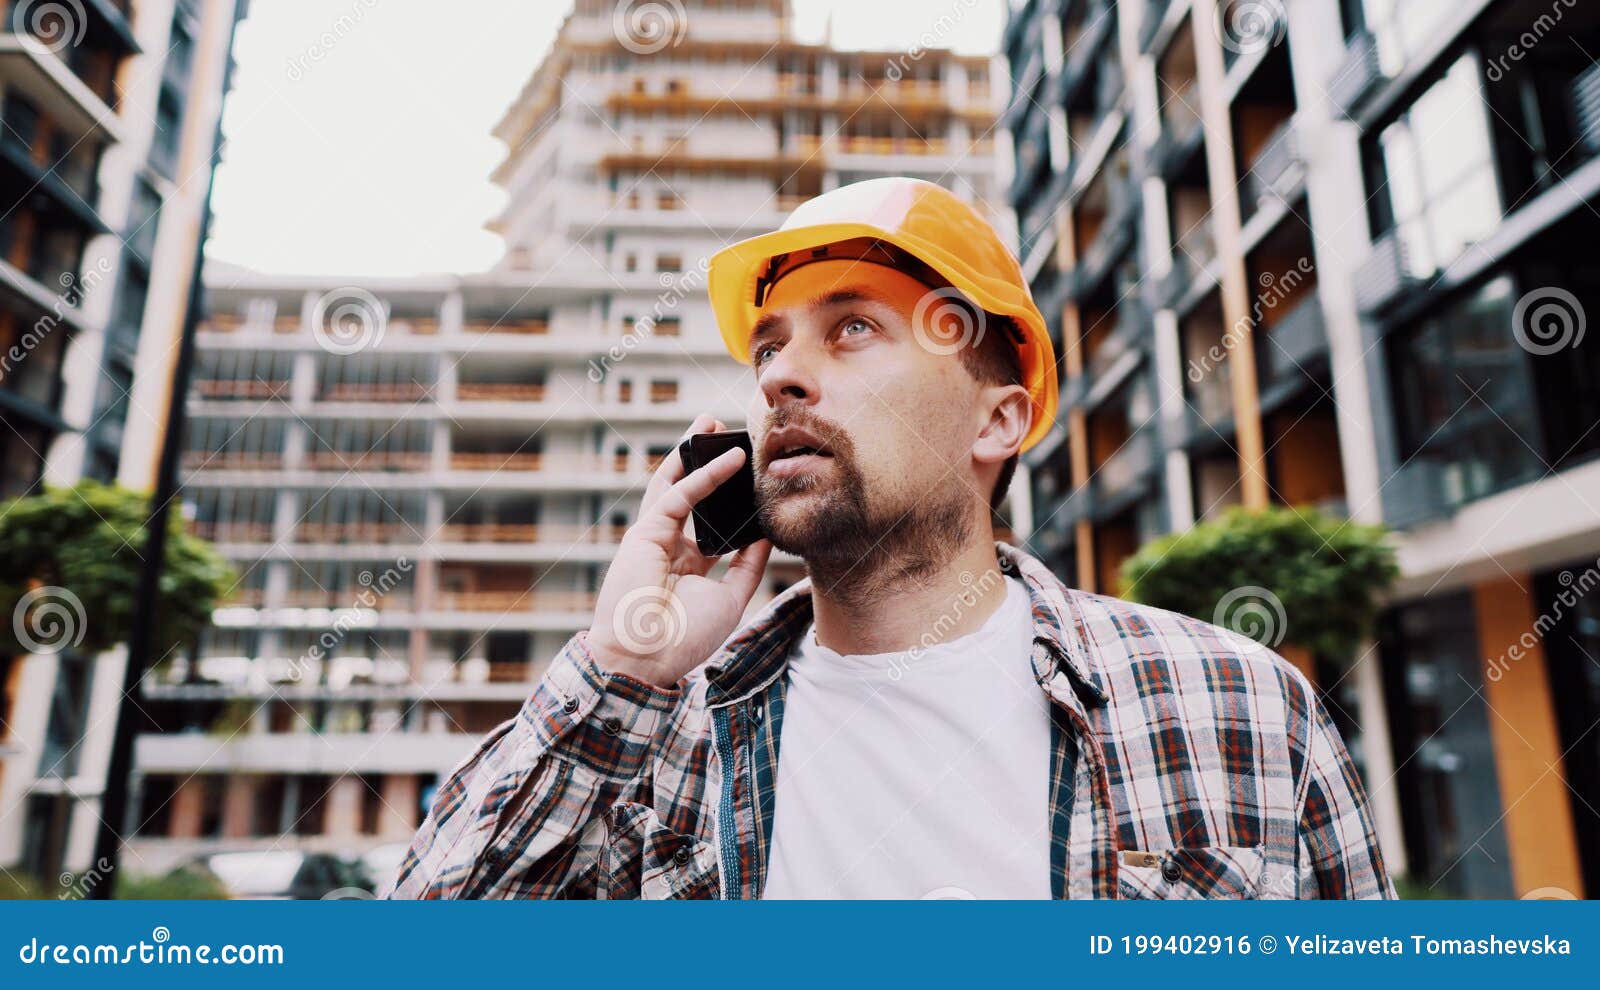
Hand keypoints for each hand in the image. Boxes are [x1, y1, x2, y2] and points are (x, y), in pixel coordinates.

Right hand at [586, 413, 772, 687]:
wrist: (647, 658)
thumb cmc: (685, 638)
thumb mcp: (731, 598)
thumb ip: (747, 565)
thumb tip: (765, 535)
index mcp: (686, 567)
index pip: (710, 525)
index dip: (729, 501)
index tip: (753, 479)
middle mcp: (668, 548)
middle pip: (690, 497)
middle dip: (705, 464)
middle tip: (727, 436)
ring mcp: (654, 538)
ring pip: (675, 484)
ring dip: (693, 452)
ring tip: (712, 423)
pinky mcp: (645, 532)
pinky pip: (678, 496)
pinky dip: (703, 476)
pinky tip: (730, 460)